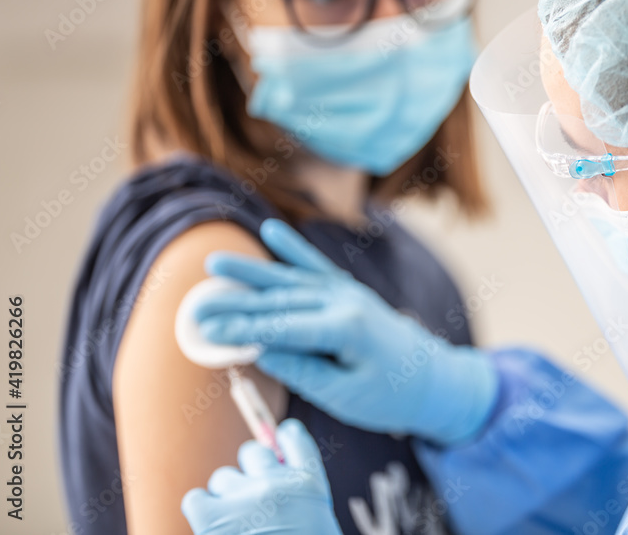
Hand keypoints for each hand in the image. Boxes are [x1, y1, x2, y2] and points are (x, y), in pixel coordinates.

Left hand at [182, 419, 340, 533]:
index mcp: (310, 485)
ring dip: (226, 499)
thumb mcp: (312, 524)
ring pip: (223, 479)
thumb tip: (269, 467)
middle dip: (251, 471)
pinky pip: (196, 499)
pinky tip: (213, 530)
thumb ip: (295, 499)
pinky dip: (202, 513)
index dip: (284, 438)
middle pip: (253, 452)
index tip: (279, 443)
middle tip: (254, 500)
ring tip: (236, 527)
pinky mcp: (211, 516)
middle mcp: (277, 483)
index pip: (293, 438)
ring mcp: (244, 498)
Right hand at [196, 218, 498, 445]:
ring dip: (253, 272)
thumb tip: (258, 350)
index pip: (281, 327)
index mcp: (345, 329)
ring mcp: (348, 292)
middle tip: (195, 306)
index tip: (204, 330)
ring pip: (292, 280)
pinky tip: (271, 231)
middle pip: (280, 301)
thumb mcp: (342, 395)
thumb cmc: (388, 396)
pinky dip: (294, 250)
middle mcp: (345, 301)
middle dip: (235, 304)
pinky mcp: (349, 291)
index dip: (241, 329)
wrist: (432, 380)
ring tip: (215, 263)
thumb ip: (301, 369)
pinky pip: (317, 268)